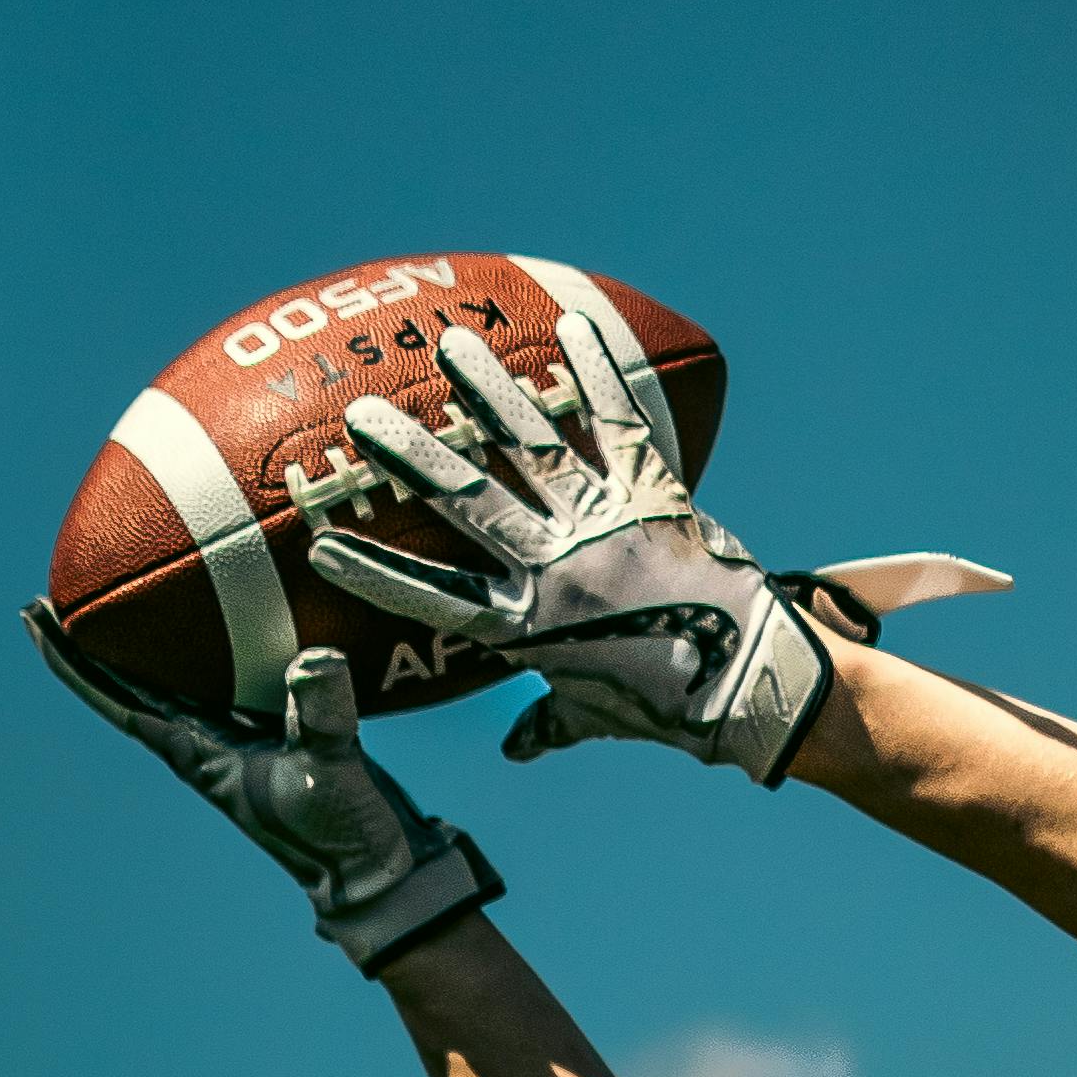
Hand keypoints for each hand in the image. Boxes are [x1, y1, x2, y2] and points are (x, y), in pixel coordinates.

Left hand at [24, 613, 503, 971]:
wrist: (384, 874)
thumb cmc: (341, 837)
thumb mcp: (327, 772)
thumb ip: (321, 714)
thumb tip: (313, 657)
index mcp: (204, 757)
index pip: (123, 702)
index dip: (77, 663)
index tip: (38, 617)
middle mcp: (215, 744)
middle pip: (142, 685)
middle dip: (102, 642)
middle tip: (64, 590)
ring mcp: (252, 739)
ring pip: (192, 679)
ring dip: (162, 643)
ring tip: (139, 595)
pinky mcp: (293, 732)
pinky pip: (251, 678)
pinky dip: (236, 647)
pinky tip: (241, 616)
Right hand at [306, 308, 835, 781]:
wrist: (757, 680)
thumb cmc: (670, 704)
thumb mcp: (598, 715)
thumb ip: (549, 725)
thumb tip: (515, 751)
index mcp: (532, 627)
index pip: (435, 598)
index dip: (377, 573)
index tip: (319, 545)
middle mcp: (560, 568)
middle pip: (470, 503)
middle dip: (412, 458)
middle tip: (362, 418)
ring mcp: (607, 525)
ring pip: (534, 448)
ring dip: (489, 393)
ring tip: (449, 344)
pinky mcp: (656, 496)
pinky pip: (618, 425)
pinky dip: (594, 375)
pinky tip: (571, 326)